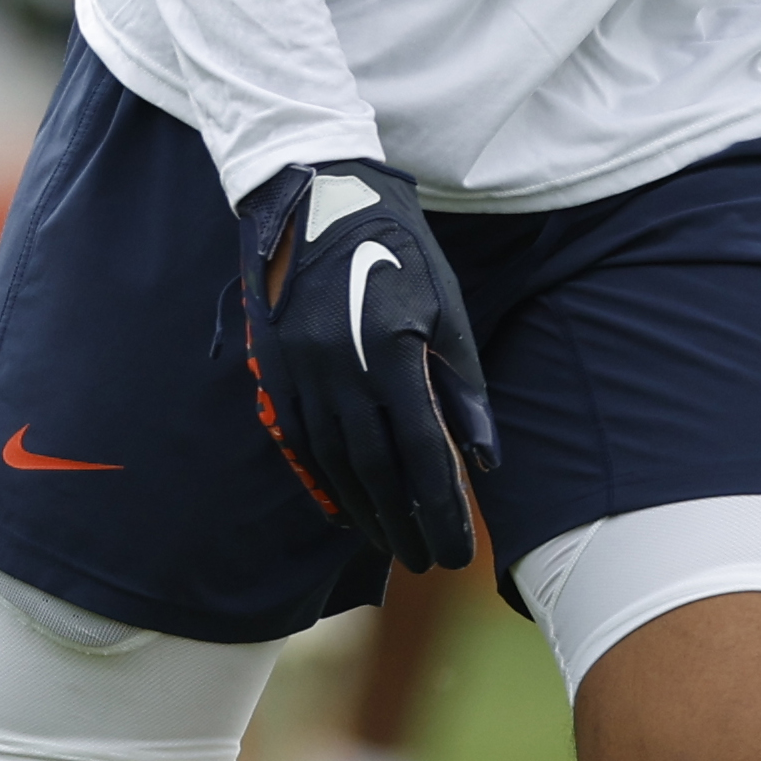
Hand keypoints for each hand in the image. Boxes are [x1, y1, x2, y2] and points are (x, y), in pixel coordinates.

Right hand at [227, 160, 495, 568]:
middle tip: (428, 562)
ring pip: (334, 463)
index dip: (440, 508)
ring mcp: (300, 373)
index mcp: (389, 354)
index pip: (420, 452)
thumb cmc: (399, 250)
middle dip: (404, 523)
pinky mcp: (278, 370)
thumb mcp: (447, 308)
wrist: (318, 198)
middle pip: (374, 471)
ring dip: (365, 512)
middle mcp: (338, 372)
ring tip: (392, 545)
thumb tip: (482, 460)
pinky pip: (300, 442)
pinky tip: (343, 511)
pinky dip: (324, 482)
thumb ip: (463, 386)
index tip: (456, 549)